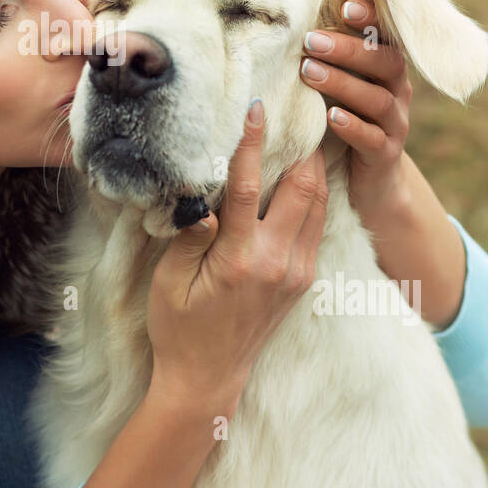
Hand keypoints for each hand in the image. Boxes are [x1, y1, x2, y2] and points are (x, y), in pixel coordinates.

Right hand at [147, 99, 327, 421]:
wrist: (208, 378)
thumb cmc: (178, 328)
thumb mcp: (169, 282)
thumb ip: (188, 236)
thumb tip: (198, 193)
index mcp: (240, 260)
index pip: (249, 187)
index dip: (252, 144)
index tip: (256, 109)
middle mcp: (278, 263)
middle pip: (303, 188)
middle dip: (302, 147)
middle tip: (296, 113)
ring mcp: (297, 272)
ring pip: (318, 205)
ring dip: (313, 168)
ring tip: (304, 135)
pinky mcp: (303, 279)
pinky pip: (316, 225)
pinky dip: (313, 195)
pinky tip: (303, 176)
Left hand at [299, 0, 411, 228]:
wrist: (369, 181)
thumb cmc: (346, 119)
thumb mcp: (340, 85)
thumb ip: (327, 56)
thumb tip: (290, 19)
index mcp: (387, 68)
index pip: (386, 36)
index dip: (371, 19)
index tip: (345, 5)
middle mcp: (397, 92)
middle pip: (386, 62)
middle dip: (349, 49)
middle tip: (312, 41)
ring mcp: (395, 124)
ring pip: (377, 99)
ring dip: (343, 83)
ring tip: (309, 72)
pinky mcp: (386, 155)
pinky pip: (373, 139)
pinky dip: (353, 126)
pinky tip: (331, 117)